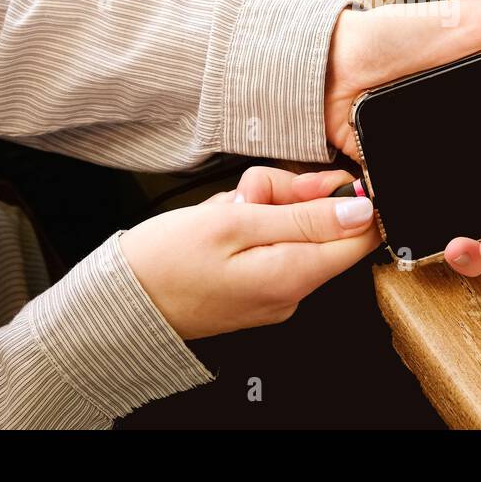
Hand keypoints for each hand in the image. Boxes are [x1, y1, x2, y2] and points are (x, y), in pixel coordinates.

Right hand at [120, 168, 377, 338]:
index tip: (314, 179)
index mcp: (293, 275)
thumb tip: (361, 211)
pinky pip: (269, 246)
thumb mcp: (236, 221)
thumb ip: (304, 216)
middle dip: (288, 196)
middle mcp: (291, 292)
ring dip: (262, 207)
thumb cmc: (165, 262)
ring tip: (224, 212)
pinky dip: (248, 227)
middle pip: (322, 226)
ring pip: (292, 230)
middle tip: (247, 194)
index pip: (360, 236)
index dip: (346, 198)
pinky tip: (220, 227)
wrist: (119, 302)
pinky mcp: (254, 290)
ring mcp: (272, 294)